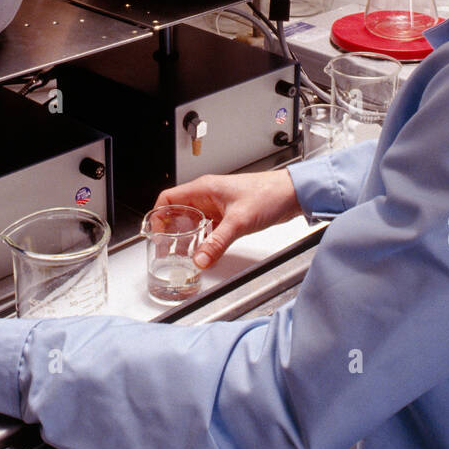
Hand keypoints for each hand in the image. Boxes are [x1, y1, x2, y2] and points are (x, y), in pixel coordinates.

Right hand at [156, 169, 301, 269]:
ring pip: (193, 221)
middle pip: (178, 212)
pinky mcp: (228, 215)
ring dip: (187, 237)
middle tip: (166, 250)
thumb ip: (217, 242)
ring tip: (182, 255)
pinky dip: (203, 240)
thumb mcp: (239, 221)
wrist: (292, 194)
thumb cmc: (269, 194)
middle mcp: (208, 196)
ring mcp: (218, 205)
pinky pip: (208, 228)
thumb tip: (200, 259)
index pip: (168, 198)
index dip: (158, 216)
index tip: (155, 233)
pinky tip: (204, 252)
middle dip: (170, 231)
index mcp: (204, 189)